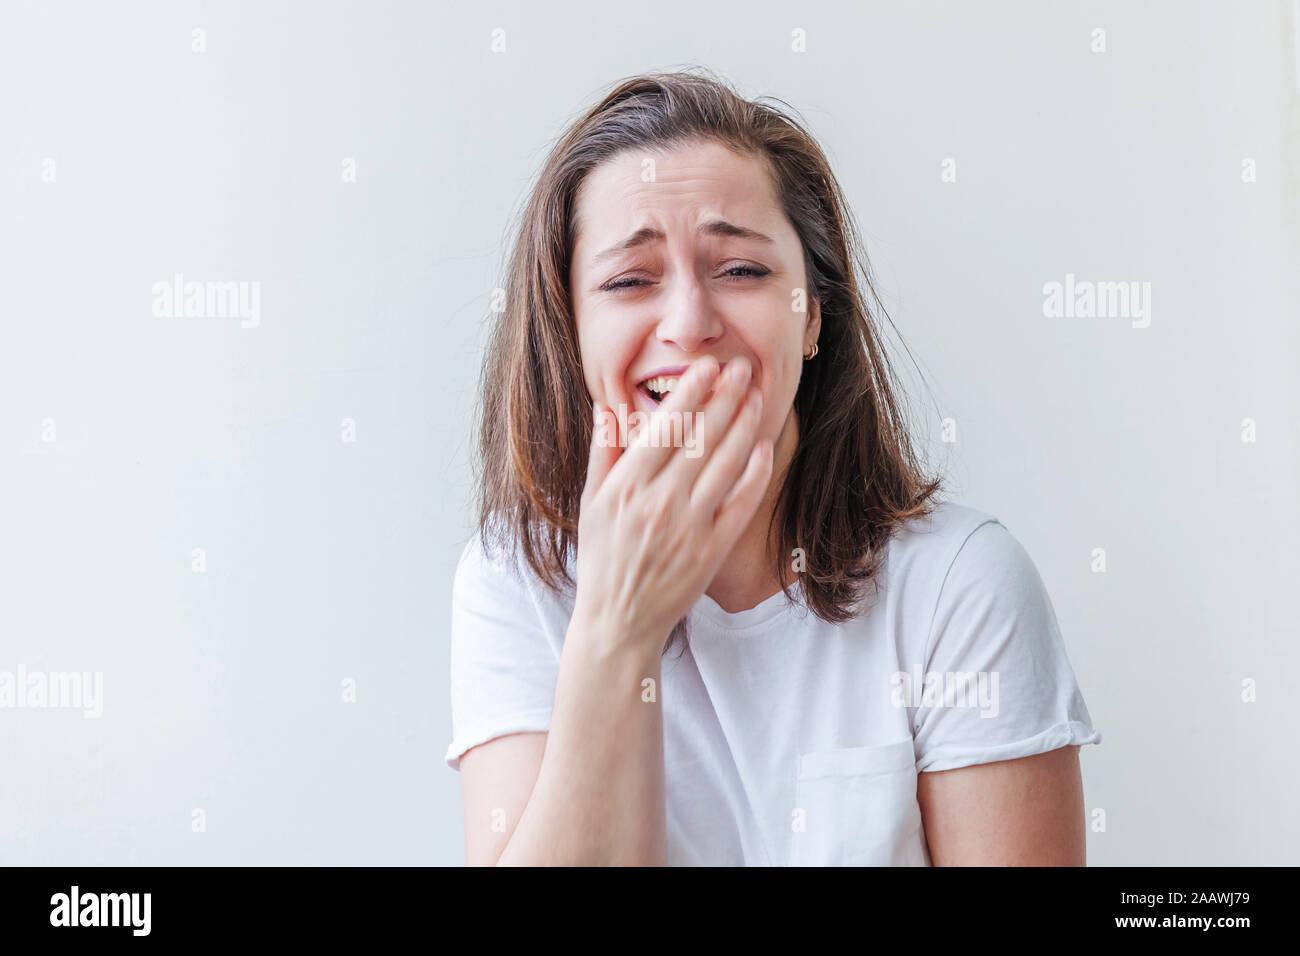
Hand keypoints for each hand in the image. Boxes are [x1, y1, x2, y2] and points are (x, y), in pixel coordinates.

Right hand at [573, 356, 773, 649]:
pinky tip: (764, 449)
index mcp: (627, 486)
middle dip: (725, 397)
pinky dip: (753, 475)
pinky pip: (739, 504)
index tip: (707, 366)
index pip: (664, 428)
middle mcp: (659, 502)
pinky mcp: (711, 550)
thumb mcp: (590, 503)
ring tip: (757, 396)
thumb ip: (603, 453)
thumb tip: (608, 407)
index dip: (690, 393)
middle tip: (744, 367)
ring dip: (744, 426)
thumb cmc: (603, 558)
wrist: (619, 621)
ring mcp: (688, 526)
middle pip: (700, 438)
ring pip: (723, 464)